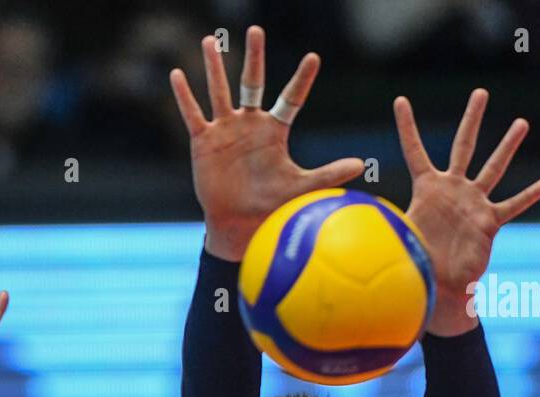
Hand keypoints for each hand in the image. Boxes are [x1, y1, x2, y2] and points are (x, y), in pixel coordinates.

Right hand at [170, 25, 363, 261]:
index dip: (301, 80)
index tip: (313, 58)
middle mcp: (249, 123)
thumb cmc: (270, 205)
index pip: (290, 98)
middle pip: (252, 82)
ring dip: (214, 67)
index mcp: (274, 130)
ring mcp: (225, 130)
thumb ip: (328, 173)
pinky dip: (184, 96)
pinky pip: (193, 115)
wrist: (238, 223)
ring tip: (210, 41)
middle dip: (254, 57)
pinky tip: (176, 74)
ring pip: (219, 91)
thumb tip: (362, 164)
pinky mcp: (204, 141)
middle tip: (256, 30)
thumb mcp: (300, 187)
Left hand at [394, 89, 539, 335]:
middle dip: (472, 119)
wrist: (436, 287)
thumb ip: (378, 227)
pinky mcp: (489, 222)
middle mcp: (453, 190)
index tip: (400, 100)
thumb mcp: (395, 240)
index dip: (407, 127)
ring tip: (521, 122)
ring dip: (507, 146)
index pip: (414, 151)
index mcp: (427, 190)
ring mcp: (473, 203)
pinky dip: (528, 196)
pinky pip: (511, 206)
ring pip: (493, 168)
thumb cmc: (415, 264)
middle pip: (463, 147)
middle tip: (480, 92)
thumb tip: (343, 228)